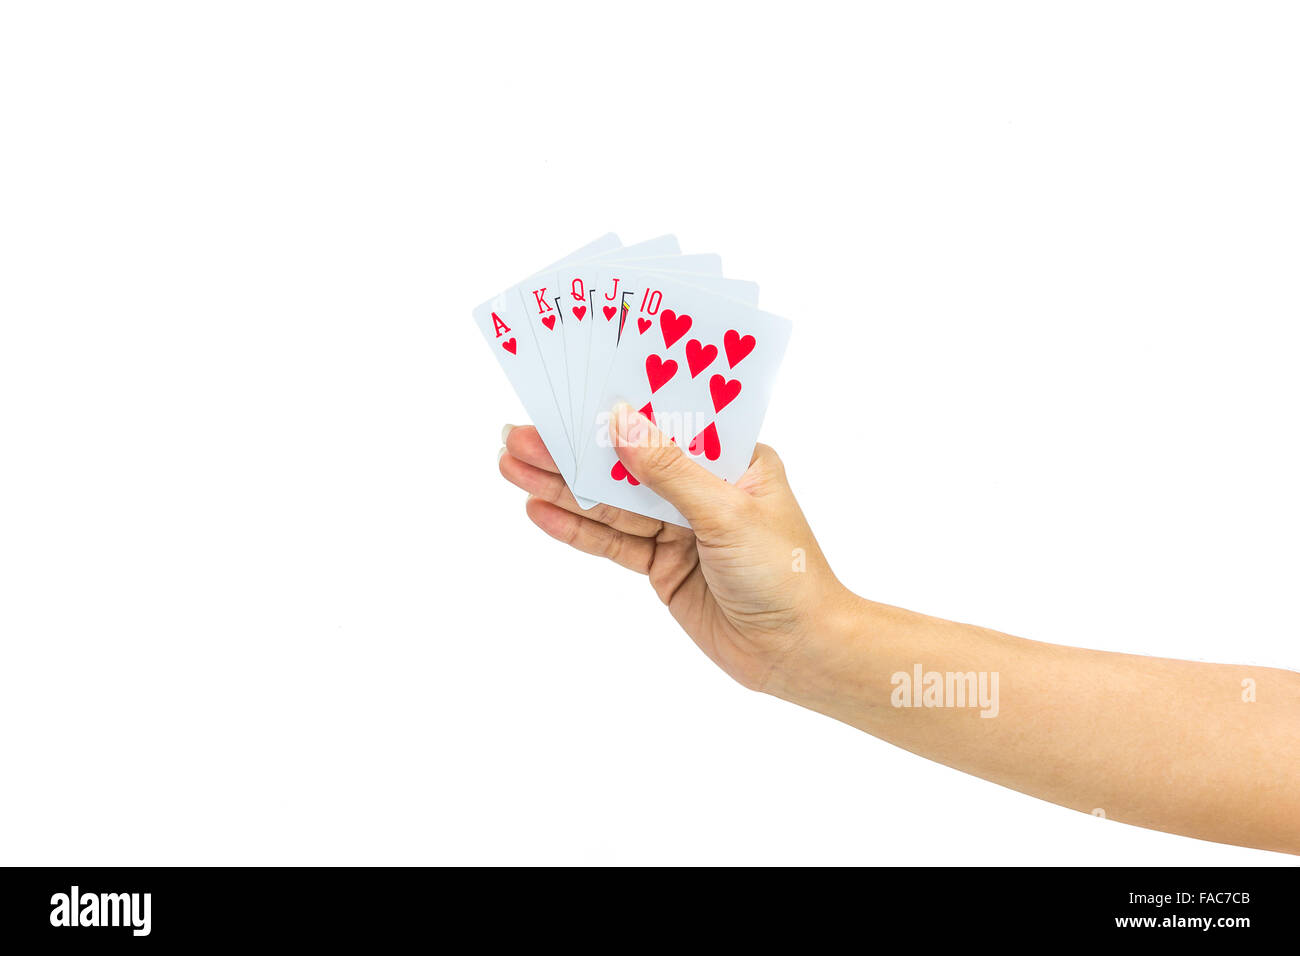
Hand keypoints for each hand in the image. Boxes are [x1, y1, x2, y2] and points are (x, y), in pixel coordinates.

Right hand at [498, 404, 854, 692]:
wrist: (798, 652)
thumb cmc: (784, 573)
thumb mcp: (729, 513)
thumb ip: (670, 470)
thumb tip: (620, 421)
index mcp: (733, 457)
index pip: (666, 420)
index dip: (616, 405)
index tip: (566, 392)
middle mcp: (703, 486)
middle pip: (627, 460)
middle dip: (573, 448)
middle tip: (516, 434)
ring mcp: (680, 527)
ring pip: (612, 501)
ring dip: (562, 486)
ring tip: (510, 466)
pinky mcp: (663, 565)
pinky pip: (614, 542)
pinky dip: (577, 528)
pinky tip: (538, 510)